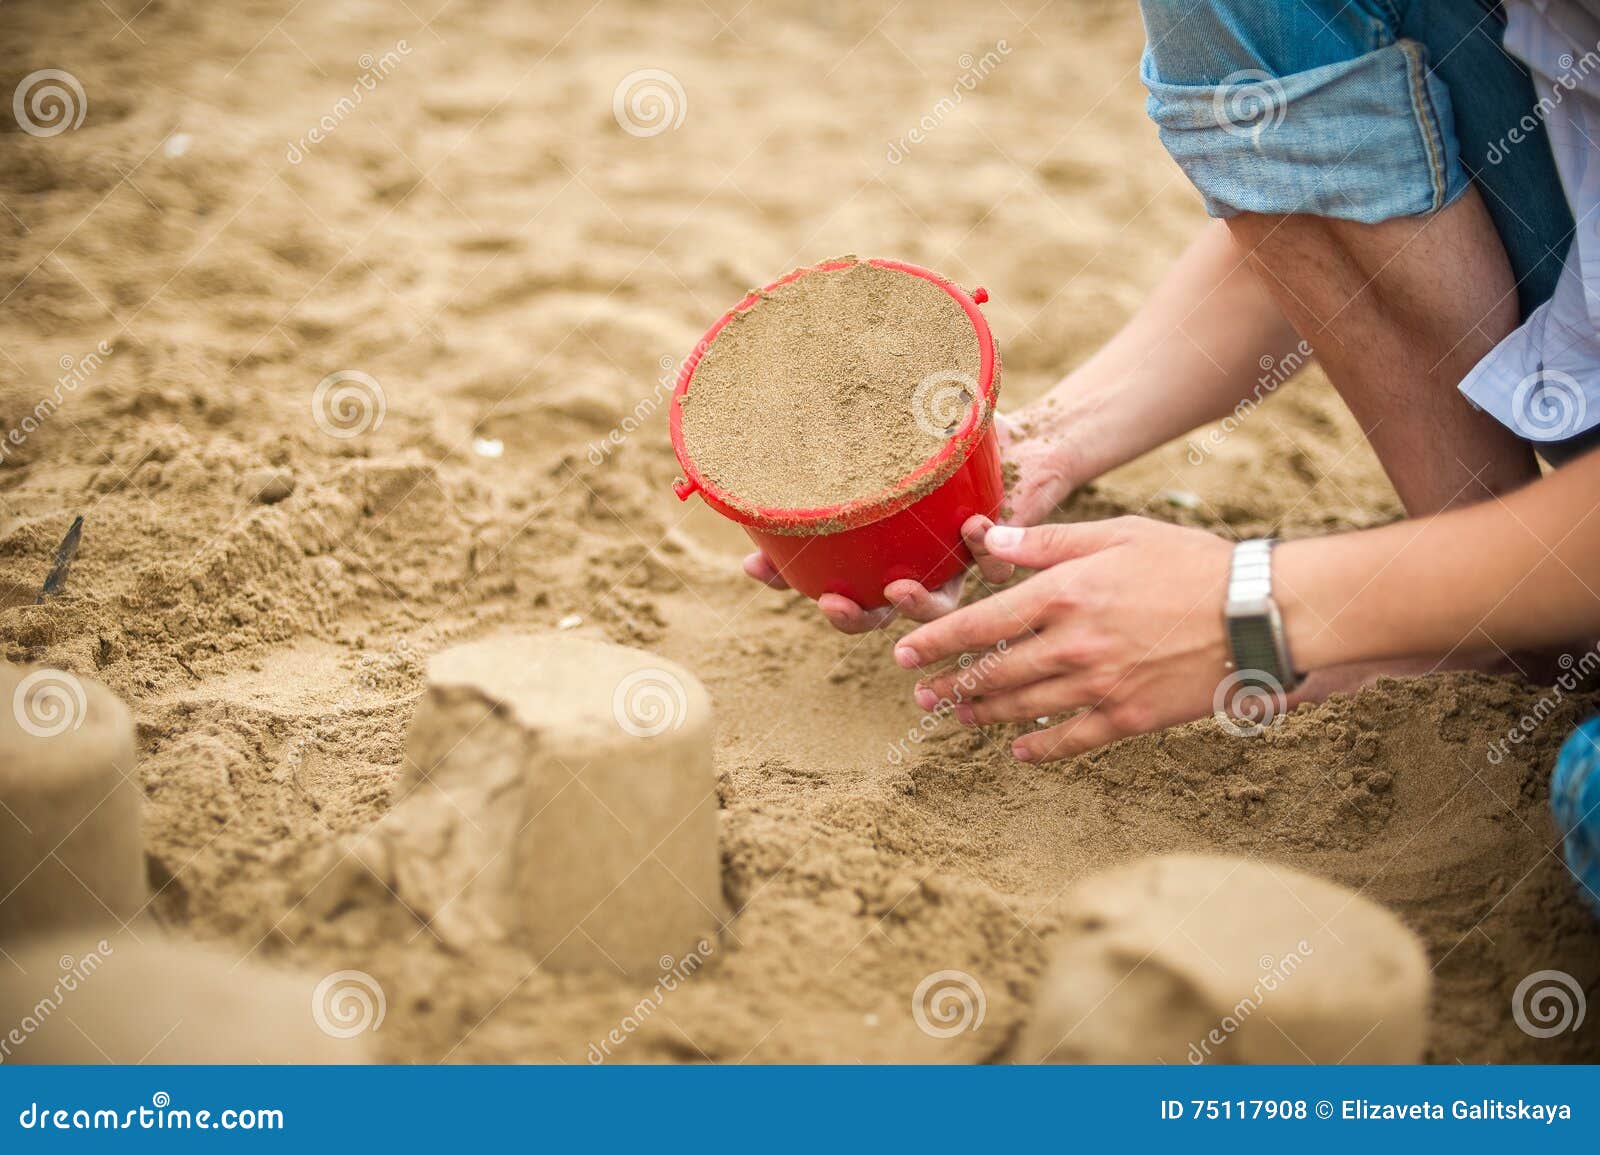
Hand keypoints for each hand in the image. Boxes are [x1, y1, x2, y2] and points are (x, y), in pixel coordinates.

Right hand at [741, 413, 1080, 632]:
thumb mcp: (899, 421)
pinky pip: (993, 566)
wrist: (1027, 441)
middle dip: (850, 616)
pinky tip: (972, 526)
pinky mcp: (1004, 553)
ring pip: (935, 607)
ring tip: (899, 590)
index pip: (823, 571)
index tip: (757, 565)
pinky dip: (982, 551)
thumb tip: (801, 382)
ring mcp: (957, 565)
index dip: (787, 577)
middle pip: (875, 610)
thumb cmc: (953, 434)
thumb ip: (860, 419)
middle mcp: (915, 562)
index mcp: (879, 541)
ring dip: (915, 608)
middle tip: (831, 603)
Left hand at [896, 517, 1234, 761]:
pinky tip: (1017, 750)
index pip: (980, 624)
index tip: (903, 653)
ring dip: (983, 715)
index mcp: (1064, 593)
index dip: (935, 642)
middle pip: (993, 672)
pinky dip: (1039, 748)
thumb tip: (988, 539)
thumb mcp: (1118, 534)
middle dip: (950, 685)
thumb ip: (1048, 541)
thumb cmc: (1189, 562)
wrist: (1257, 612)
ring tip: (957, 716)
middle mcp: (1073, 643)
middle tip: (920, 693)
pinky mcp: (1129, 717)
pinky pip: (1071, 740)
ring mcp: (1100, 685)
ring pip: (1023, 708)